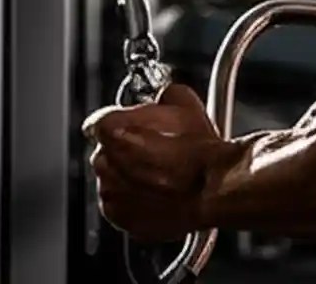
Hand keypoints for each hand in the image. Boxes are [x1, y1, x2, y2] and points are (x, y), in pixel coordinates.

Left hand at [83, 84, 225, 240]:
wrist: (215, 189)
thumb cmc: (199, 151)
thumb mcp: (187, 104)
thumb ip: (166, 96)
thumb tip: (167, 96)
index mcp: (110, 130)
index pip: (100, 121)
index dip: (121, 121)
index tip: (134, 123)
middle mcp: (103, 163)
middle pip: (106, 151)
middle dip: (127, 149)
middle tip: (158, 148)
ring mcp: (111, 193)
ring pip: (112, 179)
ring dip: (131, 175)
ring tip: (164, 172)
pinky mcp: (122, 219)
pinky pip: (122, 206)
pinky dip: (137, 200)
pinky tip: (162, 192)